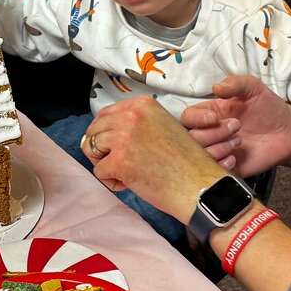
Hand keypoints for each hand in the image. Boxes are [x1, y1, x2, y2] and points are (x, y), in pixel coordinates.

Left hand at [83, 97, 225, 220]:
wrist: (199, 186)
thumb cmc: (185, 162)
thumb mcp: (163, 127)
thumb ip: (137, 123)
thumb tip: (104, 132)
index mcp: (142, 105)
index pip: (104, 114)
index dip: (105, 134)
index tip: (116, 147)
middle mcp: (131, 115)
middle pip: (94, 130)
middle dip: (101, 149)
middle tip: (120, 163)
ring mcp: (124, 137)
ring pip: (90, 149)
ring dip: (105, 164)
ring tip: (128, 173)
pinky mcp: (119, 161)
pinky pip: (99, 172)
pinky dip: (112, 182)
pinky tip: (131, 183)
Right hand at [180, 75, 290, 175]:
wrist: (289, 132)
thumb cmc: (269, 108)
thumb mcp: (254, 88)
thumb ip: (236, 83)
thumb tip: (216, 87)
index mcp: (211, 113)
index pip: (188, 117)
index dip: (196, 119)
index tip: (214, 117)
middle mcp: (211, 132)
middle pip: (191, 138)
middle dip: (212, 133)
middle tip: (237, 126)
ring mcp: (219, 150)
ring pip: (200, 155)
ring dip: (218, 148)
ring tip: (240, 141)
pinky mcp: (228, 168)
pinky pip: (213, 171)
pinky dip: (221, 165)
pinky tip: (236, 157)